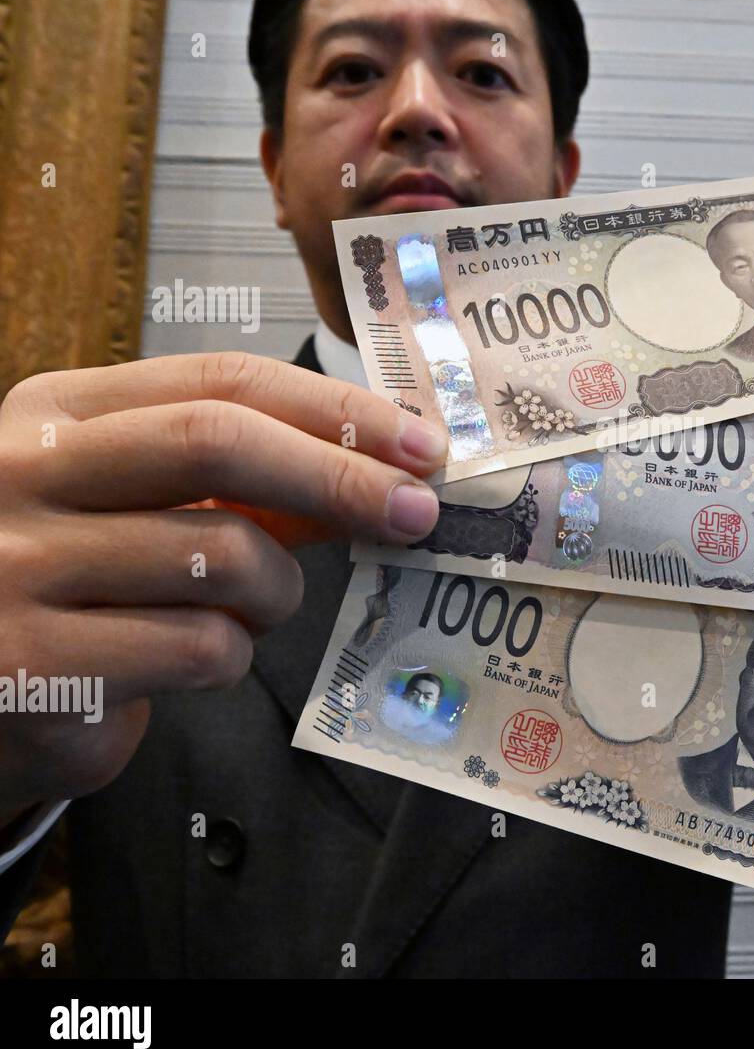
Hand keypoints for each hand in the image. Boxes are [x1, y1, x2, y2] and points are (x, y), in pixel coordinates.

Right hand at [0, 351, 446, 821]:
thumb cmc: (82, 583)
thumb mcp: (148, 504)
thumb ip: (251, 480)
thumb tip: (386, 468)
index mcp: (56, 413)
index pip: (220, 381)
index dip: (333, 409)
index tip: (418, 443)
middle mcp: (21, 474)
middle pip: (218, 443)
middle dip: (340, 476)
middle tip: (414, 513)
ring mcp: (17, 570)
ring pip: (224, 557)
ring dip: (277, 592)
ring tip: (252, 608)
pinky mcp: (35, 667)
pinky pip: (201, 646)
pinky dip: (233, 656)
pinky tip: (199, 659)